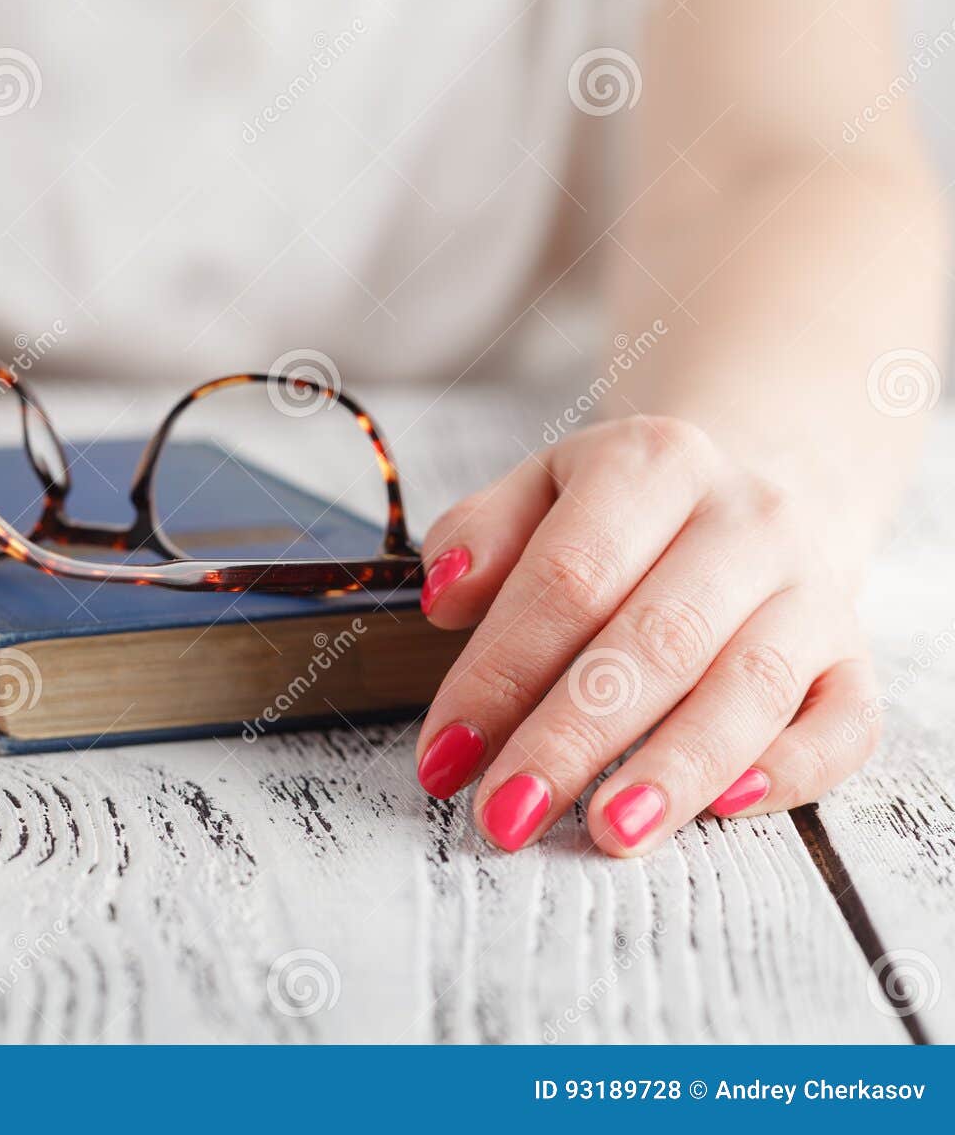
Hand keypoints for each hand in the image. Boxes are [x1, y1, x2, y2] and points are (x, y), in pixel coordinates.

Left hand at [412, 414, 877, 855]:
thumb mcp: (539, 490)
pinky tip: (724, 808)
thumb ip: (478, 535)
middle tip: (506, 812)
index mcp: (654, 464)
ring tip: (608, 832)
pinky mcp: (853, 656)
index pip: (568, 578)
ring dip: (674, 770)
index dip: (498, 674)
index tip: (444, 753)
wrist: (756, 486)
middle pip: (655, 640)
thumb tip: (443, 598)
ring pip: (749, 687)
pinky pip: (844, 724)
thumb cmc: (622, 514)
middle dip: (571, 739)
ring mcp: (812, 590)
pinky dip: (789, 771)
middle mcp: (746, 520)